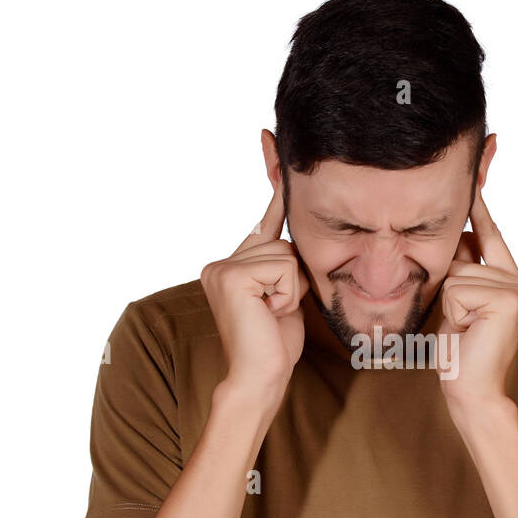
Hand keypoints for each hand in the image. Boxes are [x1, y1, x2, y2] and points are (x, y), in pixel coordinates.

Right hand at [200, 184, 309, 403]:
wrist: (260, 378)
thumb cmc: (274, 344)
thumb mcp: (286, 294)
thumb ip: (284, 263)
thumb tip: (296, 229)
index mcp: (230, 265)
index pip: (264, 221)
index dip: (274, 187)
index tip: (267, 138)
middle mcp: (220, 262)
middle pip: (284, 242)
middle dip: (294, 278)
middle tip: (274, 310)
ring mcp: (222, 268)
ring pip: (286, 254)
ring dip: (291, 289)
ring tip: (270, 314)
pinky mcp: (231, 276)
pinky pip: (283, 268)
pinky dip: (286, 294)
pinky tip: (268, 313)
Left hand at [437, 187, 517, 410]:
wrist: (471, 391)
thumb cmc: (461, 352)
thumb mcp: (459, 301)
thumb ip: (463, 267)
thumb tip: (457, 232)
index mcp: (513, 279)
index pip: (490, 232)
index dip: (480, 201)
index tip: (487, 152)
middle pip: (463, 254)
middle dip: (451, 288)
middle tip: (464, 324)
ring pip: (458, 273)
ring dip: (452, 304)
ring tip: (467, 329)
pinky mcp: (509, 300)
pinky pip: (459, 289)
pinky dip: (455, 313)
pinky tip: (469, 331)